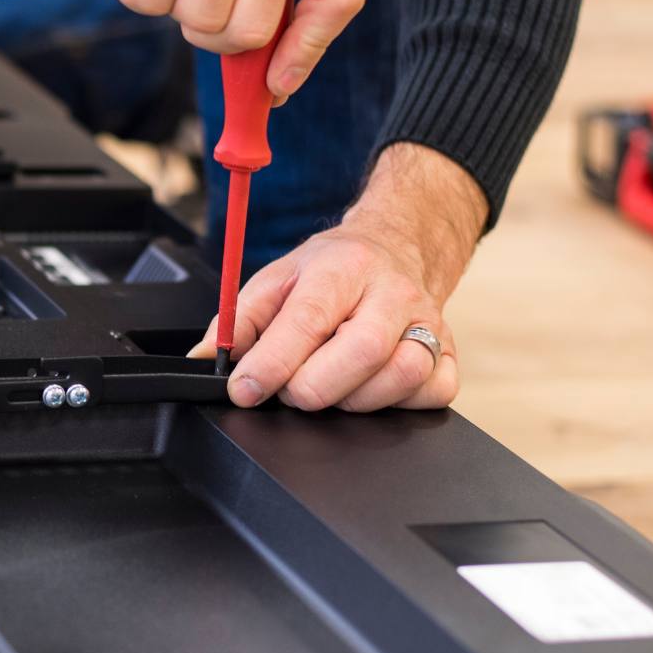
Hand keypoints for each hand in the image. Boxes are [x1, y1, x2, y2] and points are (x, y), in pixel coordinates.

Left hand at [189, 144, 488, 411]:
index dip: (272, 362)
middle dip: (313, 387)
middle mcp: (392, 292)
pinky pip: (435, 392)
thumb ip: (236, 320)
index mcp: (343, 267)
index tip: (246, 389)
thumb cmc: (331, 271)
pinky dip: (399, 403)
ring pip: (402, 376)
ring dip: (354, 400)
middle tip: (290, 390)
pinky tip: (371, 390)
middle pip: (362, 351)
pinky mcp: (448, 352)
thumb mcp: (276, 279)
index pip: (309, 318)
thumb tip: (203, 359)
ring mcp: (427, 322)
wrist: (394, 249)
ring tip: (329, 387)